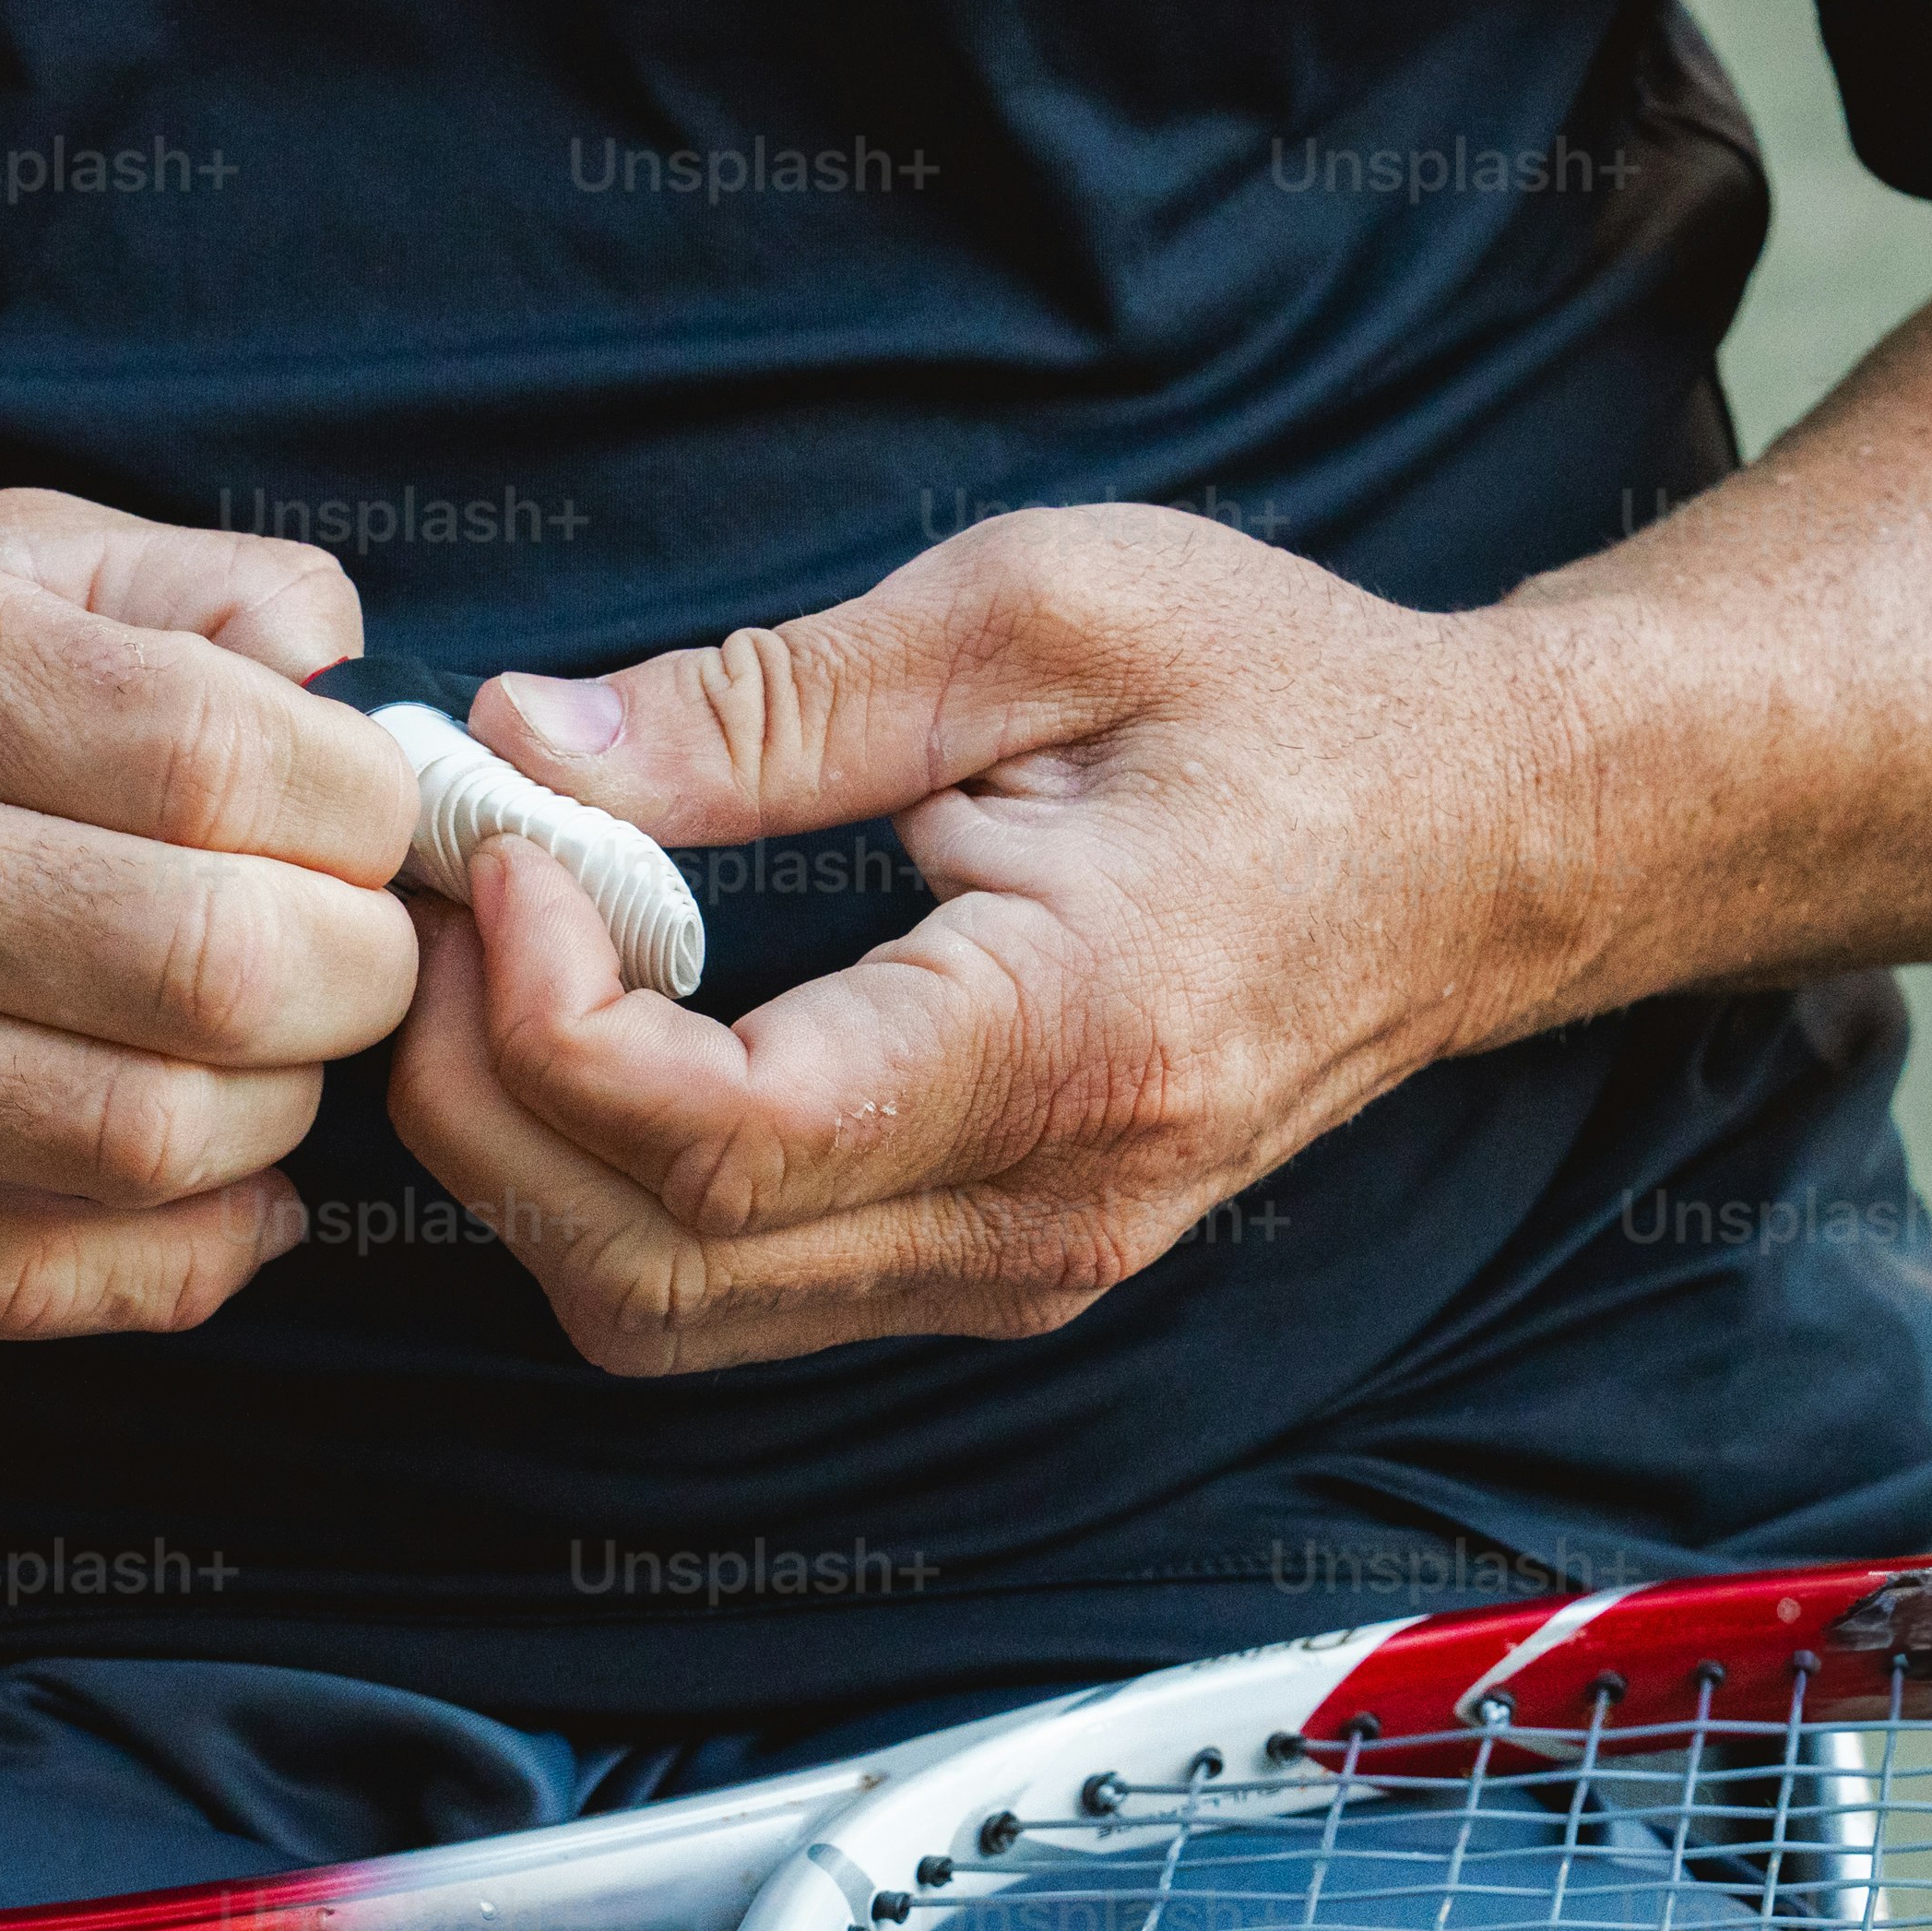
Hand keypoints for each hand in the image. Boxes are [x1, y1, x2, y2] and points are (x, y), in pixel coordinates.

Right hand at [0, 491, 429, 1336]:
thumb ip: (159, 588)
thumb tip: (339, 660)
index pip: (218, 752)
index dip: (361, 812)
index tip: (363, 832)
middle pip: (216, 962)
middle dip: (354, 977)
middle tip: (348, 963)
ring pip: (153, 1139)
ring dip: (278, 1116)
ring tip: (259, 1063)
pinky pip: (54, 1284)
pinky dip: (200, 1250)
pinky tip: (221, 1189)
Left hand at [380, 506, 1607, 1374]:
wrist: (1483, 845)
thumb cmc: (1291, 705)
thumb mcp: (1039, 614)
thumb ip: (769, 700)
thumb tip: (530, 744)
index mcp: (1070, 1045)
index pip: (724, 1139)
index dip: (548, 1016)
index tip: (509, 851)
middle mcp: (1039, 1215)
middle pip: (651, 1271)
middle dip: (479, 1099)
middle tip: (448, 902)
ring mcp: (1012, 1273)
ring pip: (662, 1317)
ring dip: (527, 1156)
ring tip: (504, 957)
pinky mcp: (984, 1275)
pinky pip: (727, 1293)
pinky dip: (607, 1181)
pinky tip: (596, 1019)